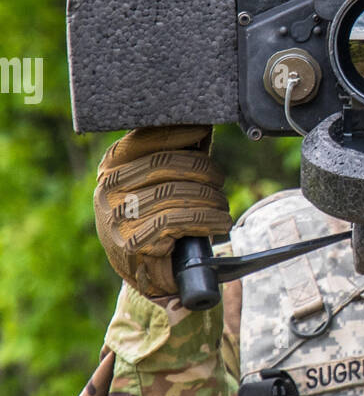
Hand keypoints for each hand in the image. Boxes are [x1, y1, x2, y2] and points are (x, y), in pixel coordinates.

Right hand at [93, 126, 231, 298]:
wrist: (143, 269)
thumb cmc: (154, 217)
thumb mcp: (155, 183)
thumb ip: (172, 157)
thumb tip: (202, 126)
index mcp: (112, 166)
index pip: (147, 139)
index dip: (179, 133)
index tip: (204, 130)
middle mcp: (109, 189)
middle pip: (166, 164)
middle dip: (202, 169)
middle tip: (218, 180)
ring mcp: (118, 216)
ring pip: (175, 194)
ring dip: (209, 199)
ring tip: (221, 205)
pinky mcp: (132, 241)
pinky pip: (178, 222)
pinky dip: (207, 221)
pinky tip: (219, 222)